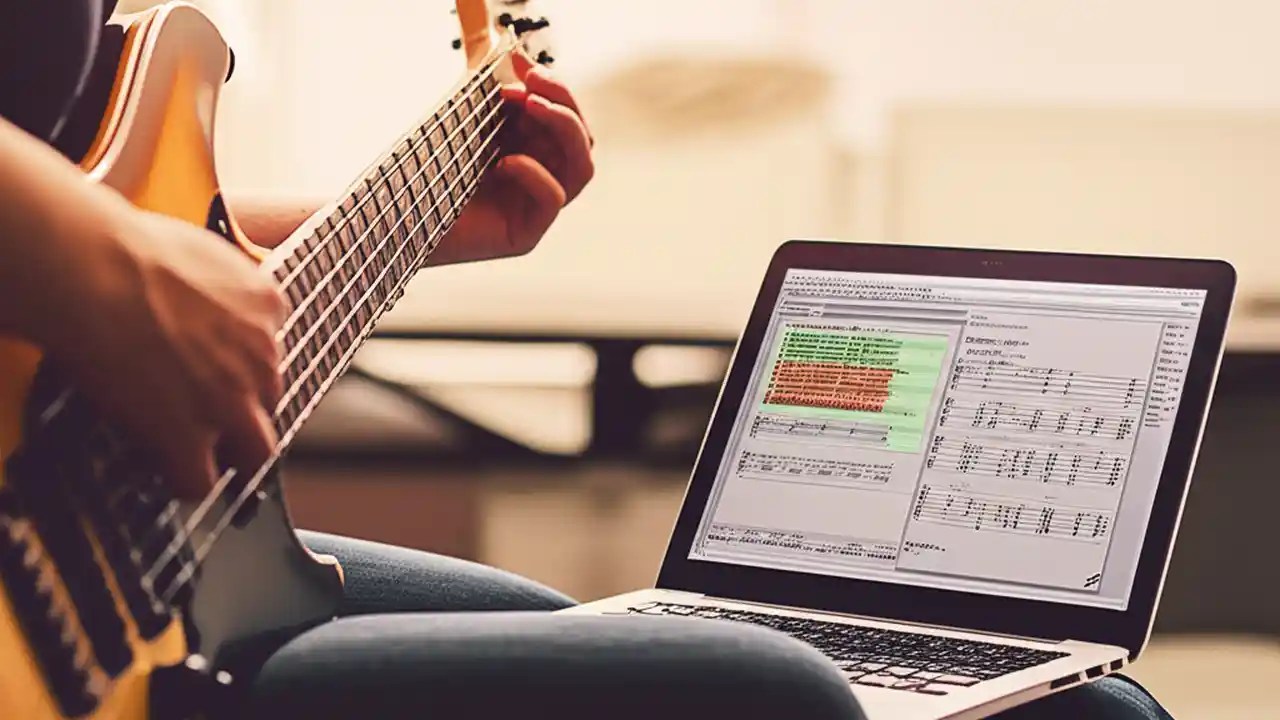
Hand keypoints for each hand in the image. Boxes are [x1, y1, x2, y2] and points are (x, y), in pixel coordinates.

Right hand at [42, 201, 285, 497]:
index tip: (216, 367)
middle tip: (208, 411)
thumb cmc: (128, 248)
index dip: (241, 363)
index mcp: (268, 306)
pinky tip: (168, 471)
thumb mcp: (203, 252)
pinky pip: (201, 478)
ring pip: (255, 449)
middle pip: (269, 399)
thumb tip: (204, 288)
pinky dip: (187, 480)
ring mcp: (232, 400)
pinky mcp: (191, 435)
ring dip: (229, 453)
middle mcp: (262, 356)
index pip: (271, 350)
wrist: (95, 271)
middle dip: (243, 408)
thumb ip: (222, 283)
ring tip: (200, 454)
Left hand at [429, 51, 594, 264]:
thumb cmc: (427, 171)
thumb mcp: (467, 123)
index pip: (566, 120)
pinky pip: (553, 198)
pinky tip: (504, 161)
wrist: (396, 216)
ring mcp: (535, 209)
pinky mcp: (525, 235)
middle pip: (581, 140)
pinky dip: (535, 173)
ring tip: (531, 104)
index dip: (554, 89)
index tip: (524, 63)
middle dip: (563, 103)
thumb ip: (497, 101)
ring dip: (562, 128)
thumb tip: (520, 65)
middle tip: (533, 80)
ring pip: (580, 168)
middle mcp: (540, 179)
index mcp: (531, 152)